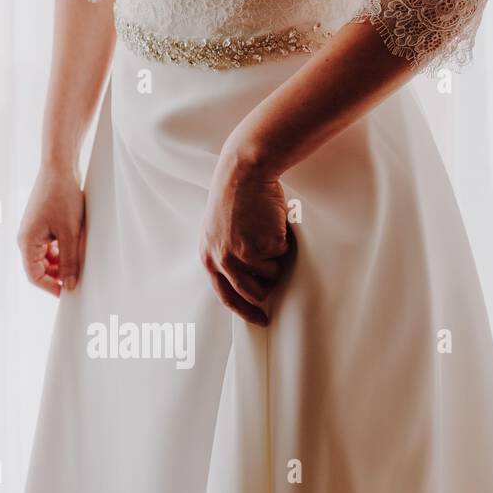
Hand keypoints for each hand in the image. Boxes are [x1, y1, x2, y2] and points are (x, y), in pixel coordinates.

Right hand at [18, 163, 86, 295]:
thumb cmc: (62, 197)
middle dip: (57, 274)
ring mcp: (33, 231)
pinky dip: (62, 249)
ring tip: (80, 258)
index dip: (51, 287)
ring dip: (61, 261)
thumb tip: (70, 285)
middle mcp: (26, 238)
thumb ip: (70, 261)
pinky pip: (50, 245)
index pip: (34, 275)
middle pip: (39, 268)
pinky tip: (76, 244)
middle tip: (78, 276)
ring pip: (46, 257)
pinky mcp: (42, 224)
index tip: (69, 293)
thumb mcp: (70, 233)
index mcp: (27, 242)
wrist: (59, 167)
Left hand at [199, 140, 292, 325]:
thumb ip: (228, 256)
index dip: (245, 311)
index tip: (260, 319)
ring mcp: (242, 255)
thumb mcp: (219, 232)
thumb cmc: (235, 199)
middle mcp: (222, 260)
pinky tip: (271, 221)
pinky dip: (283, 241)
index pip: (226, 296)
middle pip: (253, 293)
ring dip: (276, 257)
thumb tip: (250, 283)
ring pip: (272, 275)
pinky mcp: (262, 247)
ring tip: (266, 231)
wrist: (243, 174)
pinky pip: (283, 255)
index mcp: (208, 257)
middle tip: (275, 267)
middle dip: (269, 284)